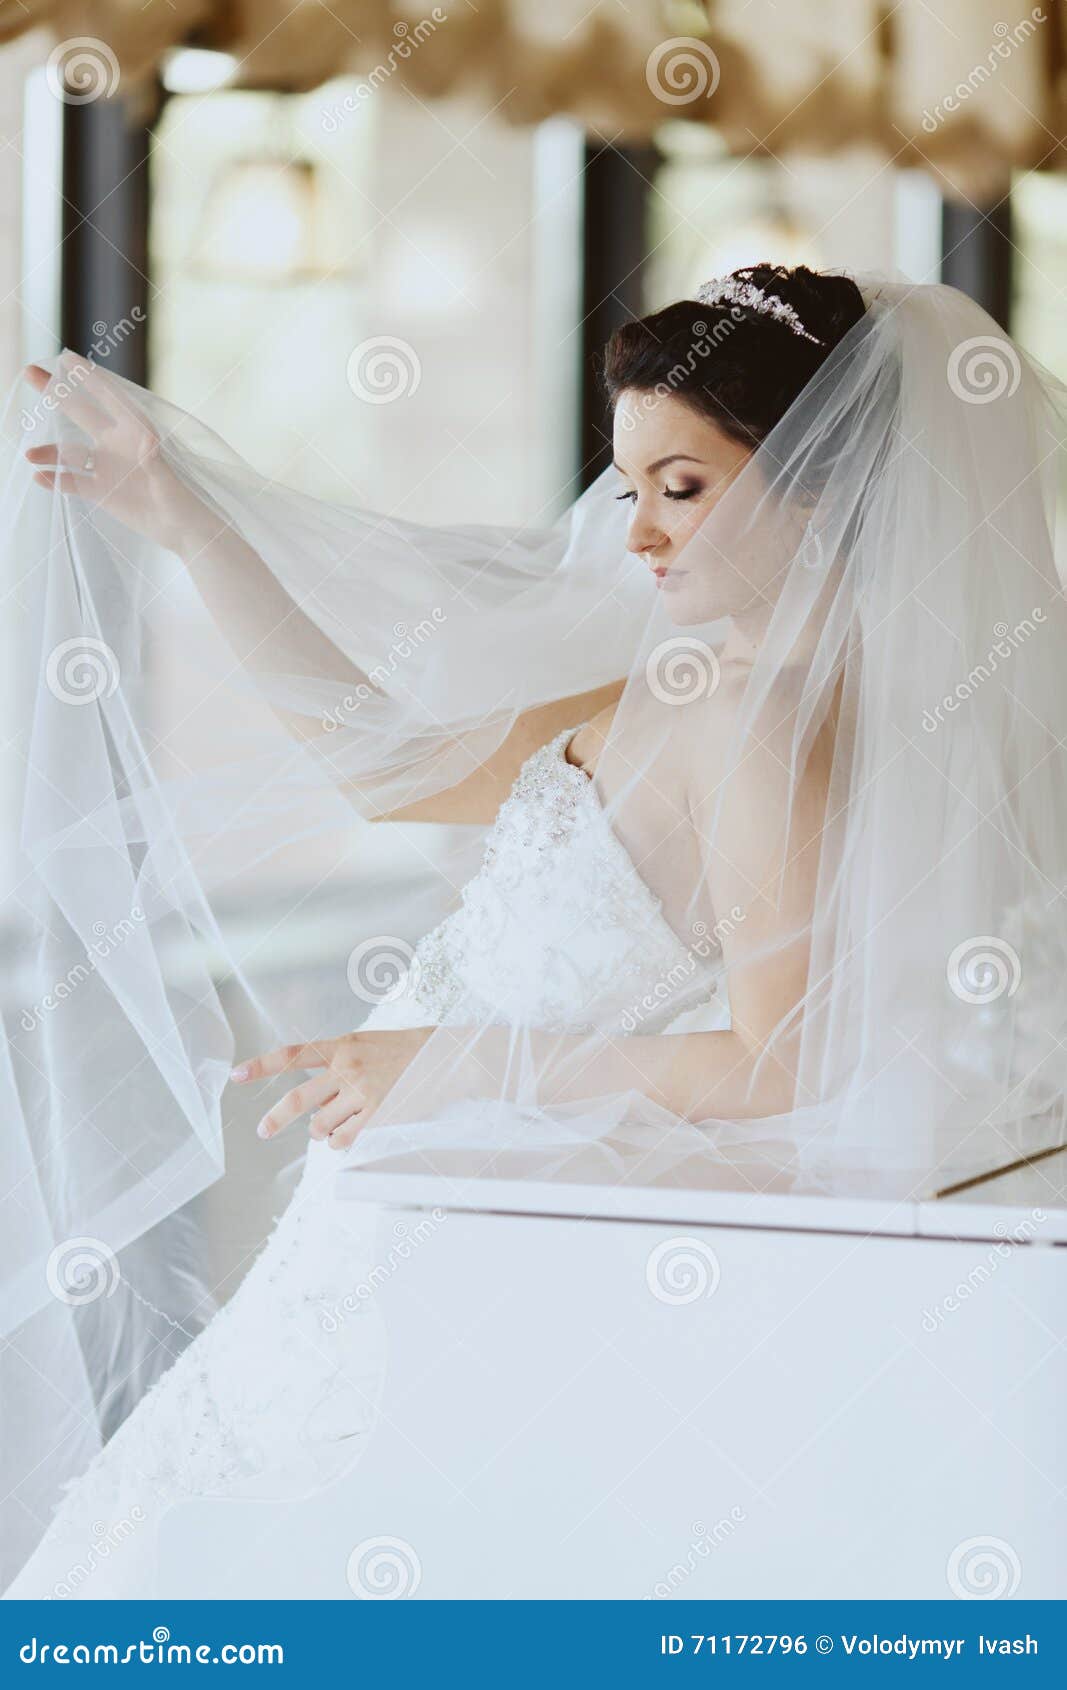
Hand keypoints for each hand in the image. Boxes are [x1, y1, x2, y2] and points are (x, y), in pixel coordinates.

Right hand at [22, 354, 190, 547]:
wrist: (180, 532)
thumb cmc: (181, 503)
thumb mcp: (170, 482)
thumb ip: (156, 461)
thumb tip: (149, 440)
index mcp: (136, 432)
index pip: (108, 397)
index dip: (88, 377)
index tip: (66, 357)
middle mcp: (115, 443)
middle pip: (80, 412)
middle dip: (55, 392)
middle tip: (29, 371)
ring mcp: (105, 466)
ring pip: (68, 452)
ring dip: (48, 451)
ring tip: (30, 455)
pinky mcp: (99, 491)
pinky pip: (70, 482)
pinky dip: (54, 479)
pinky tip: (39, 478)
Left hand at [230, 1028, 435, 1149]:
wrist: (442, 1057)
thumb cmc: (402, 1050)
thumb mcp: (364, 1044)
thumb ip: (336, 1064)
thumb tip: (315, 1102)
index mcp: (342, 1046)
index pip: (294, 1055)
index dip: (262, 1065)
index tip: (236, 1074)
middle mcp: (347, 1068)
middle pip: (298, 1100)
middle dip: (275, 1119)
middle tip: (263, 1131)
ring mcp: (362, 1093)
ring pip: (320, 1126)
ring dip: (321, 1131)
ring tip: (334, 1122)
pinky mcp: (377, 1114)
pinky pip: (341, 1139)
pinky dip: (338, 1141)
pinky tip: (347, 1132)